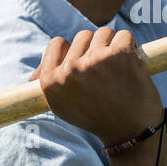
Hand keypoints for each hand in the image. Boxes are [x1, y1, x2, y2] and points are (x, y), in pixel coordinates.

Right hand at [34, 27, 162, 145]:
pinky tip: (132, 62)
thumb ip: (50, 84)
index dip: (72, 50)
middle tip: (105, 68)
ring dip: (113, 45)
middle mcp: (70, 70)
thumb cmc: (97, 118)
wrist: (130, 132)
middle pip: (82, 36)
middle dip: (95, 48)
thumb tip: (34, 75)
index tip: (84, 61)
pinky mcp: (120, 54)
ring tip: (119, 66)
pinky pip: (124, 35)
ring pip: (103, 33)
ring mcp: (95, 60)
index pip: (56, 44)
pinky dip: (131, 46)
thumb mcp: (62, 107)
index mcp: (51, 81)